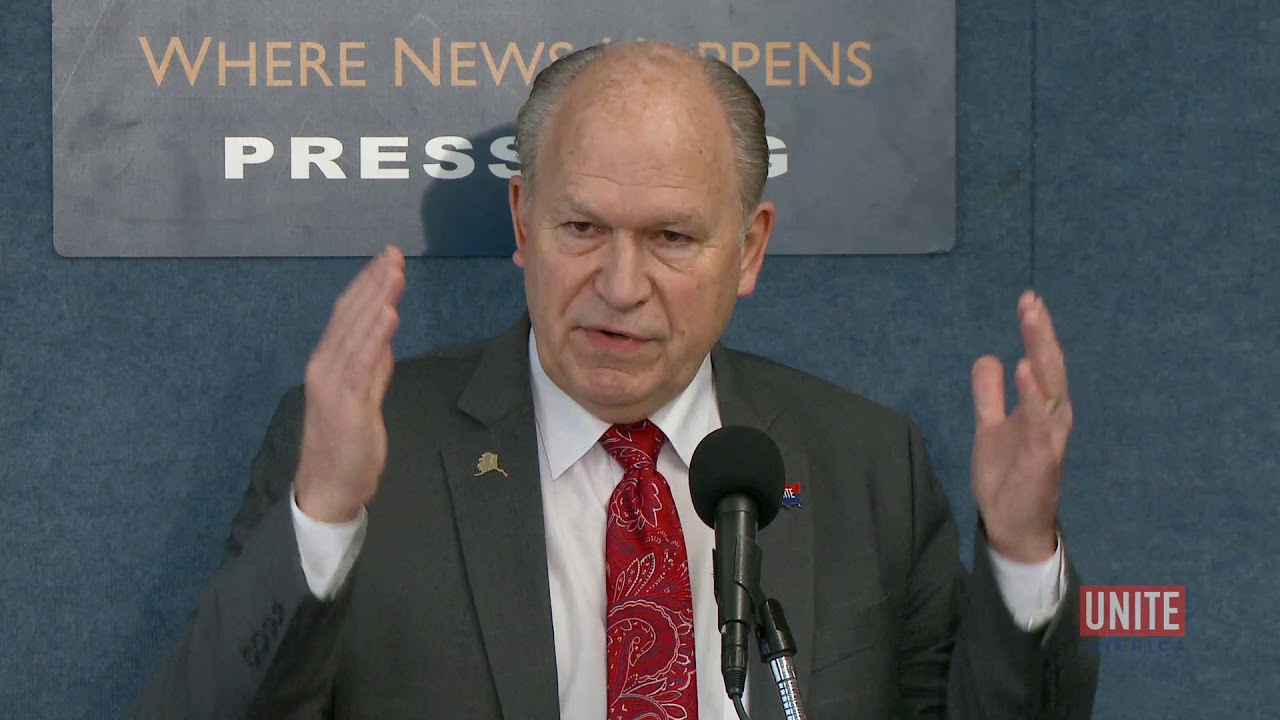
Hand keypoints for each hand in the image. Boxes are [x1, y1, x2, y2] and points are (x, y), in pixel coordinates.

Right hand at [294, 246, 405, 522]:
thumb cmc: (346, 445)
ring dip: (377, 299)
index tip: (387, 260)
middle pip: (351, 314)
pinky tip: (390, 313)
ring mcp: (333, 383)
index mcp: (329, 362)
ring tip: (395, 272)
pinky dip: (376, 336)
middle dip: (374, 282)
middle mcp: (325, 365)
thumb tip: (384, 338)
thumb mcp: (364, 398)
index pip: (348, 314)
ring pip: (357, 331)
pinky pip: (363, 363)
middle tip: (394, 253)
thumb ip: (373, 368)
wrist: (328, 486)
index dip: (367, 284)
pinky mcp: (346, 403)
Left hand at [970, 291, 1071, 561]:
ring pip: (1050, 388)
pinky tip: (1025, 371)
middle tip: (1031, 301)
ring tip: (1032, 323)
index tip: (1028, 300)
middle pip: (1050, 366)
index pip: (1041, 361)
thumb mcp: (990, 426)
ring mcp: (1049, 437)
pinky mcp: (1042, 458)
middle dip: (1041, 333)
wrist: (1012, 524)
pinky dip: (1034, 396)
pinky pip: (1040, 423)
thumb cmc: (1007, 475)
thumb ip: (989, 394)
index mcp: (1040, 407)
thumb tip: (990, 357)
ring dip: (1041, 354)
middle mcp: (1051, 417)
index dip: (1036, 331)